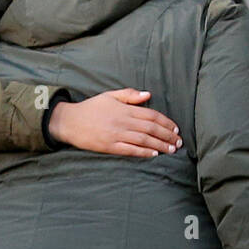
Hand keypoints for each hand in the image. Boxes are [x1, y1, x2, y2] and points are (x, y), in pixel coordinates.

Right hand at [48, 89, 182, 157]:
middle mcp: (123, 121)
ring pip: (143, 140)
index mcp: (125, 109)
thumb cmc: (91, 108)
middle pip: (151, 129)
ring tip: (171, 150)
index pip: (151, 115)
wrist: (70, 121)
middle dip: (167, 135)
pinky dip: (143, 152)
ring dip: (159, 145)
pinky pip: (130, 150)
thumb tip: (148, 94)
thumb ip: (129, 95)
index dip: (166, 122)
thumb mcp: (110, 96)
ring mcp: (116, 135)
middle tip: (178, 142)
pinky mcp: (109, 146)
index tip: (175, 129)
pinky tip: (154, 154)